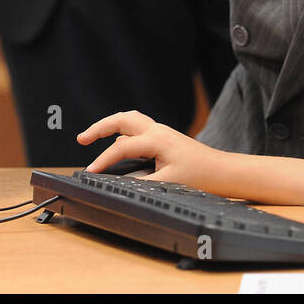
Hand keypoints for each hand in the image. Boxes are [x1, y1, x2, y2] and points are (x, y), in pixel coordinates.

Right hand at [78, 111, 226, 187]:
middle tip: (81, 139)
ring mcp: (161, 132)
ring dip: (110, 125)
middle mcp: (158, 131)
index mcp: (157, 139)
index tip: (88, 172)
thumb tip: (119, 184)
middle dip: (100, 127)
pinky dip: (122, 132)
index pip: (121, 147)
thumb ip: (141, 183)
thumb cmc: (200, 176)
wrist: (222, 171)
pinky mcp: (164, 137)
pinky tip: (117, 144)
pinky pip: (138, 128)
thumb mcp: (168, 182)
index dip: (102, 160)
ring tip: (92, 137)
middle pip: (122, 119)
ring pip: (130, 120)